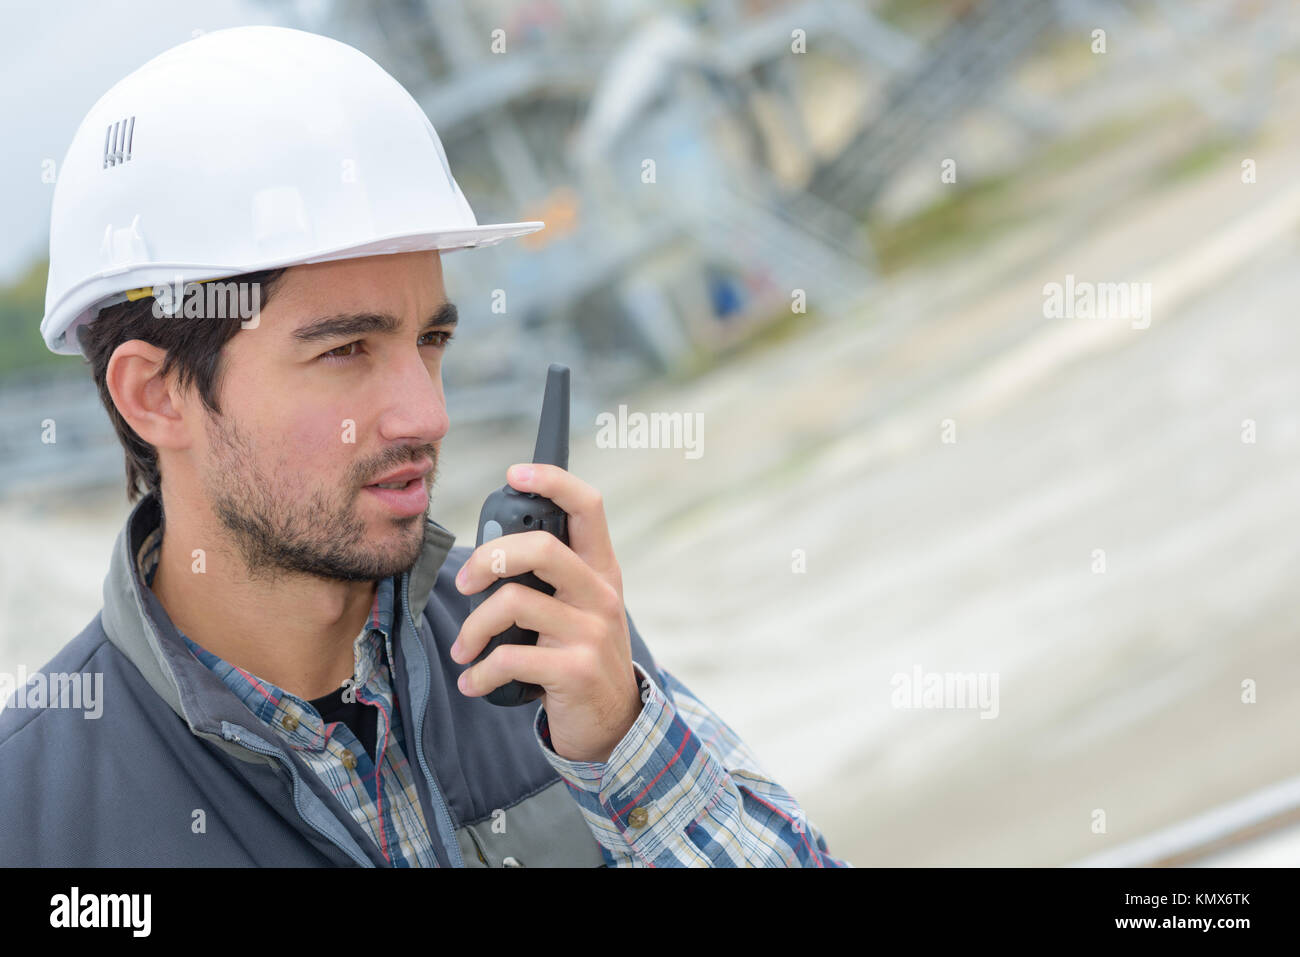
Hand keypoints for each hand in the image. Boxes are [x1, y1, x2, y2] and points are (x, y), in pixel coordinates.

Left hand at [449, 463, 643, 762]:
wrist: (612, 723)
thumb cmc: (579, 654)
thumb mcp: (578, 609)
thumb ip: (547, 579)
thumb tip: (487, 556)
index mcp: (599, 569)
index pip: (588, 506)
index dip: (553, 480)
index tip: (515, 473)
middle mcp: (600, 594)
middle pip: (541, 548)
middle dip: (489, 559)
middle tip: (464, 584)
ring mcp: (591, 632)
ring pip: (514, 603)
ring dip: (473, 629)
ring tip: (463, 649)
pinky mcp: (575, 671)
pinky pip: (510, 658)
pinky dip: (479, 672)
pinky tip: (472, 682)